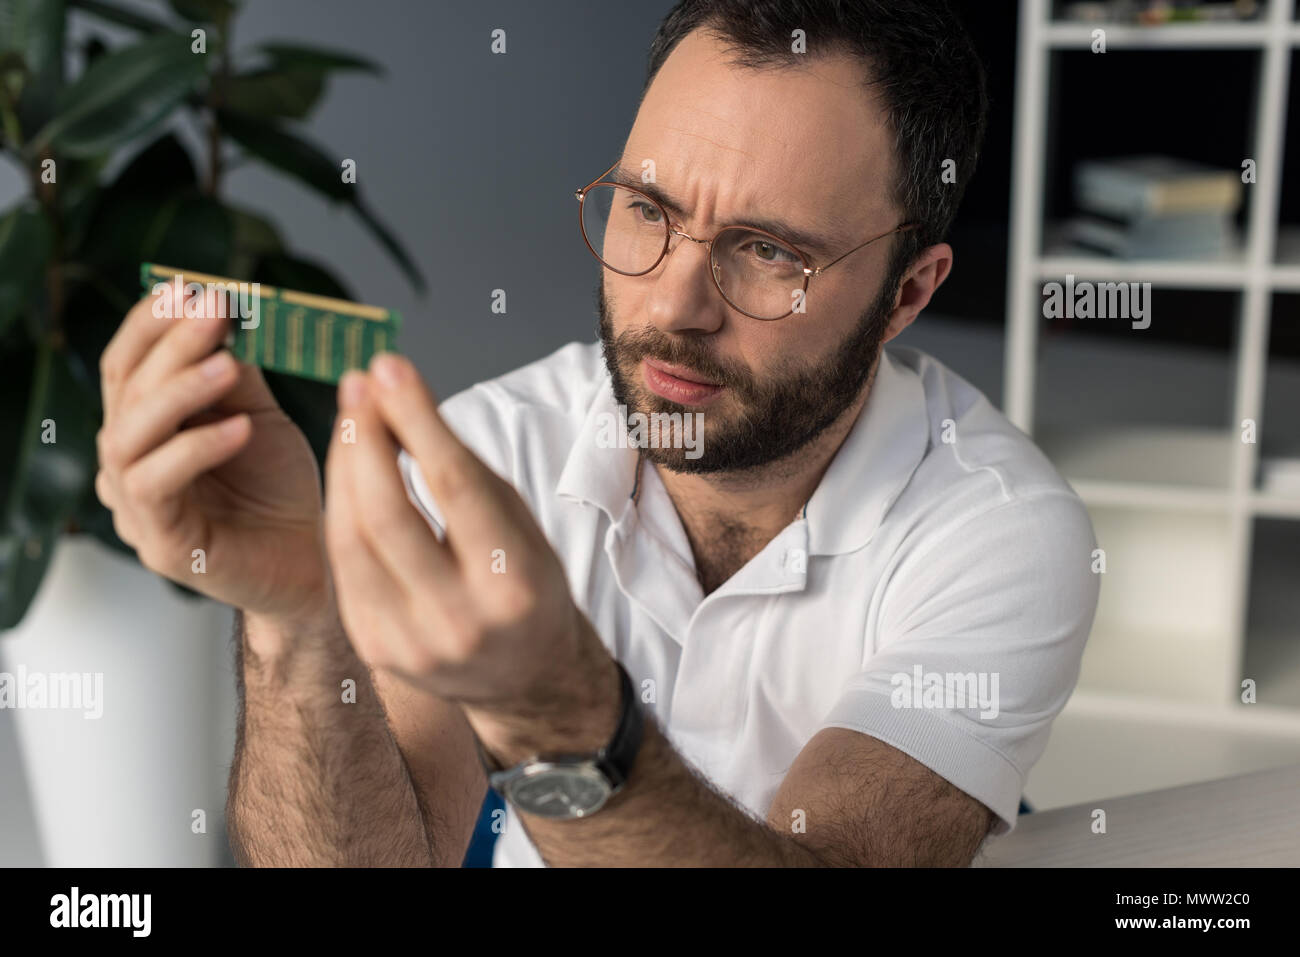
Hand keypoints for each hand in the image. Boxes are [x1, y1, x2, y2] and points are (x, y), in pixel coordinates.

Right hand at [96, 289, 332, 638]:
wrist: (313, 565)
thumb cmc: (281, 493)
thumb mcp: (260, 417)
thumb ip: (234, 373)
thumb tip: (220, 311)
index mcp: (144, 428)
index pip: (126, 364)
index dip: (151, 323)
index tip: (191, 287)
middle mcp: (127, 463)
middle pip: (126, 391)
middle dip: (172, 344)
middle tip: (215, 311)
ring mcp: (136, 507)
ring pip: (130, 435)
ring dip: (180, 391)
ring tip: (228, 364)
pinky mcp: (160, 545)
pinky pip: (160, 486)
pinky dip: (197, 448)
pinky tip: (240, 427)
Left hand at [322, 354, 616, 753]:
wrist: (524, 676)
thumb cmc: (524, 583)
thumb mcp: (516, 522)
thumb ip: (460, 469)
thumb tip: (398, 398)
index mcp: (513, 584)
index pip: (455, 487)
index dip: (417, 421)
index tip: (391, 367)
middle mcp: (460, 620)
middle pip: (389, 515)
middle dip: (366, 438)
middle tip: (360, 384)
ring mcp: (411, 642)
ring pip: (352, 538)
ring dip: (344, 466)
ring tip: (353, 416)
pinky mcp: (375, 649)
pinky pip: (343, 565)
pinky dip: (342, 508)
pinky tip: (349, 470)